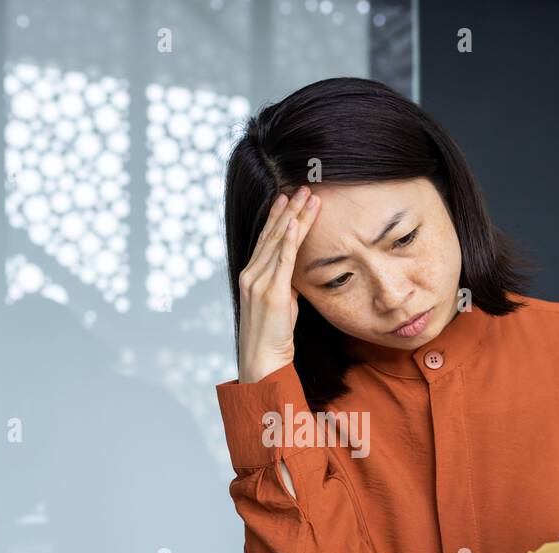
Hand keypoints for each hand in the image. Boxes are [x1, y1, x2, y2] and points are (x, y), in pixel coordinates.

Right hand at [237, 185, 321, 382]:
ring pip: (278, 242)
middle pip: (272, 234)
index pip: (266, 239)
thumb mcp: (282, 304)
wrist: (263, 359)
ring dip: (294, 217)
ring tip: (307, 197)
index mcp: (252, 275)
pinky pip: (281, 261)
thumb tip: (297, 273)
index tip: (287, 197)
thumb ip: (286, 285)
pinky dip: (288, 240)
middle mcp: (251, 274)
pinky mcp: (271, 293)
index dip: (277, 216)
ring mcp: (258, 282)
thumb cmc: (274, 336)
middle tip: (301, 186)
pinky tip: (294, 223)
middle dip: (288, 209)